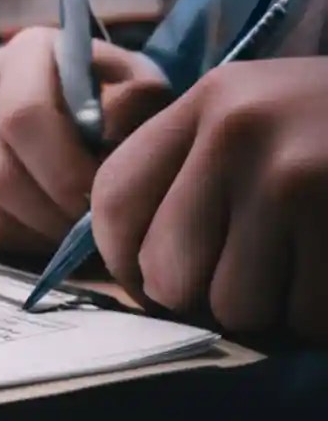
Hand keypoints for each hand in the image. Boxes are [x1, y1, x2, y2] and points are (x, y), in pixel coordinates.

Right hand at [0, 27, 172, 255]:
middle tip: (91, 230)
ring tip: (75, 231)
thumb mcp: (149, 97)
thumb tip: (112, 115)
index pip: (23, 114)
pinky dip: (12, 247)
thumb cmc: (127, 115)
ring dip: (37, 234)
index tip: (99, 199)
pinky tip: (45, 233)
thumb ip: (139, 102)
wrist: (98, 135)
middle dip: (51, 211)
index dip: (63, 168)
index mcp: (25, 52)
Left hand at [92, 57, 327, 343]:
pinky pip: (305, 317)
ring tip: (309, 265)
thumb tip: (129, 265)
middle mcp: (242, 129)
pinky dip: (322, 316)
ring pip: (236, 306)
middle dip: (207, 297)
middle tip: (254, 277)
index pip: (113, 203)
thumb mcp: (264, 119)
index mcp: (210, 102)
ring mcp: (298, 175)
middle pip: (168, 273)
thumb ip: (188, 170)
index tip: (156, 279)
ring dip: (275, 310)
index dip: (124, 261)